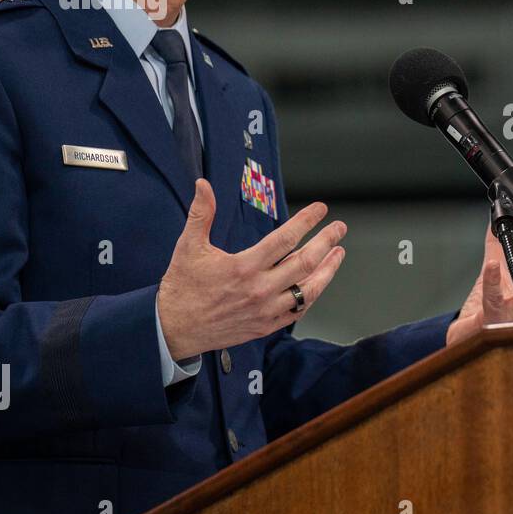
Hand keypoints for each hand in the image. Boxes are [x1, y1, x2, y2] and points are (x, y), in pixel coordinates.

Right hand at [157, 179, 346, 360]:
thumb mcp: (188, 246)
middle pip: (305, 262)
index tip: (321, 209)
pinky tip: (319, 282)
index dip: (307, 221)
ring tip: (338, 253)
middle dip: (326, 241)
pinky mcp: (266, 326)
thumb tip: (203, 184)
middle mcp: (259, 289)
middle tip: (339, 228)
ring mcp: (265, 310)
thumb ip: (201, 214)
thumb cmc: (182, 286)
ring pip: (308, 289)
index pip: (285, 239)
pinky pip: (298, 311)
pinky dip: (312, 295)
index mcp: (244, 267)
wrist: (173, 329)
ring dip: (328, 270)